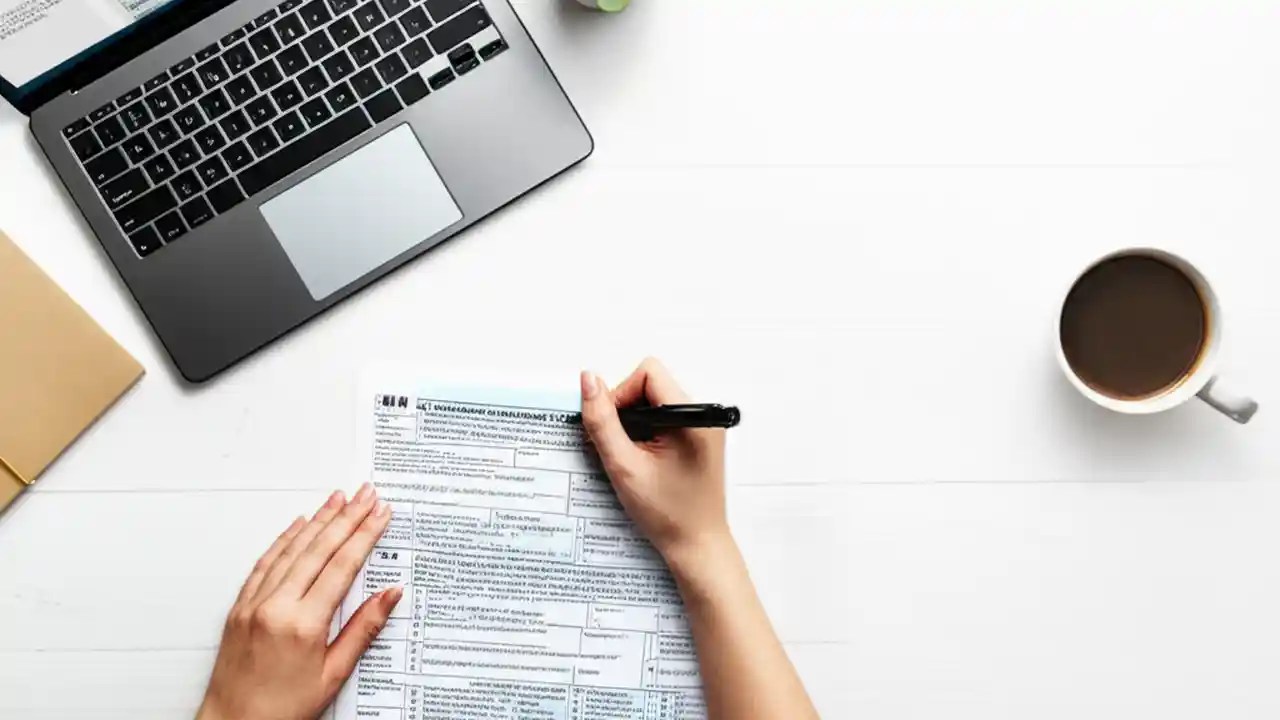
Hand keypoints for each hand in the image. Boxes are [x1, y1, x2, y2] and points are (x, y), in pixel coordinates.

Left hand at [197, 484, 398, 719]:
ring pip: (291, 550)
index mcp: (304, 624)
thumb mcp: (333, 674)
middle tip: (366, 494)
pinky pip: (264, 563)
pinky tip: (297, 525)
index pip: (342, 565)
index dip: (364, 535)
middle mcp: (276, 607)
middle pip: (319, 549)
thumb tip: (389, 595)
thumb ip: (363, 629)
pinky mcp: (239, 608)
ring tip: (338, 499)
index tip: (380, 514)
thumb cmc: (282, 711)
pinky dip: (283, 540)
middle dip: (347, 517)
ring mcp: (253, 604)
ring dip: (318, 520)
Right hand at [579, 359, 729, 569]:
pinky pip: (666, 417)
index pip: (647, 373)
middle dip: (626, 410)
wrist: (697, 545)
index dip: (621, 394)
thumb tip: (588, 381)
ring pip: (655, 401)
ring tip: (633, 458)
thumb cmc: (667, 514)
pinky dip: (647, 432)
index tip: (614, 430)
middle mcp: (703, 416)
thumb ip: (603, 422)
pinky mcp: (699, 438)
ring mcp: (704, 427)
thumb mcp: (624, 467)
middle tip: (620, 448)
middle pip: (651, 384)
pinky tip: (644, 460)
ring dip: (635, 424)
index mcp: (692, 417)